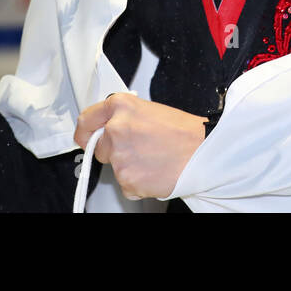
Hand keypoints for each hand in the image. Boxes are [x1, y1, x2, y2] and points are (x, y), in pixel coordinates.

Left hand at [74, 95, 207, 200]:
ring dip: (129, 167)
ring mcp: (119, 157)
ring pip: (115, 167)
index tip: (86, 137)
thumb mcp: (150, 110)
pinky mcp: (127, 180)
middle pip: (100, 147)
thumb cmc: (184, 132)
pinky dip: (138, 182)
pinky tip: (156, 171)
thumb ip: (124, 117)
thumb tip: (110, 128)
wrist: (204, 152)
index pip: (86, 120)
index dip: (85, 132)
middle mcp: (115, 129)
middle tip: (140, 149)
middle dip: (114, 151)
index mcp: (120, 106)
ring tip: (155, 158)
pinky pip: (126, 184)